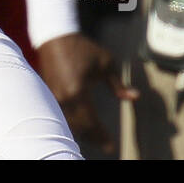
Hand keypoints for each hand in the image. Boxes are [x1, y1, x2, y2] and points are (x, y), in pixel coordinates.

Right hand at [37, 32, 137, 154]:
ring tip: (94, 137)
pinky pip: (59, 114)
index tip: (111, 146)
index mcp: (78, 92)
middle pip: (79, 127)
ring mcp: (53, 96)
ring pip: (68, 123)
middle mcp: (64, 98)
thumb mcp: (106, 63)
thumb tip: (135, 96)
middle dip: (92, 138)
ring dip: (81, 132)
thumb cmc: (82, 48)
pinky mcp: (48, 93)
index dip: (101, 136)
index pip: (91, 122)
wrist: (55, 36)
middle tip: (104, 144)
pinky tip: (79, 125)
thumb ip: (119, 83)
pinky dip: (71, 122)